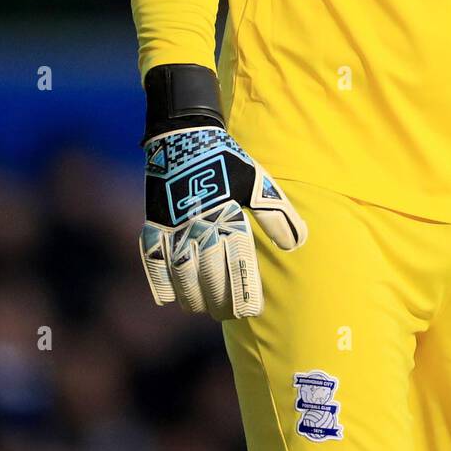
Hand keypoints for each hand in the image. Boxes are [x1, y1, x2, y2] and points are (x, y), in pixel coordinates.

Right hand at [139, 65, 306, 320]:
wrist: (184, 134)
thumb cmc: (227, 162)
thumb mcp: (258, 182)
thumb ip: (277, 215)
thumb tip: (297, 244)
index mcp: (228, 216)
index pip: (238, 265)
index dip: (244, 292)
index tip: (251, 310)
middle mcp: (200, 225)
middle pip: (209, 275)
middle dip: (219, 300)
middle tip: (227, 315)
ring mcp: (173, 226)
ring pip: (181, 273)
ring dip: (191, 295)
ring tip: (201, 309)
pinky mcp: (153, 222)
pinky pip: (152, 259)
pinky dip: (158, 281)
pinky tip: (167, 298)